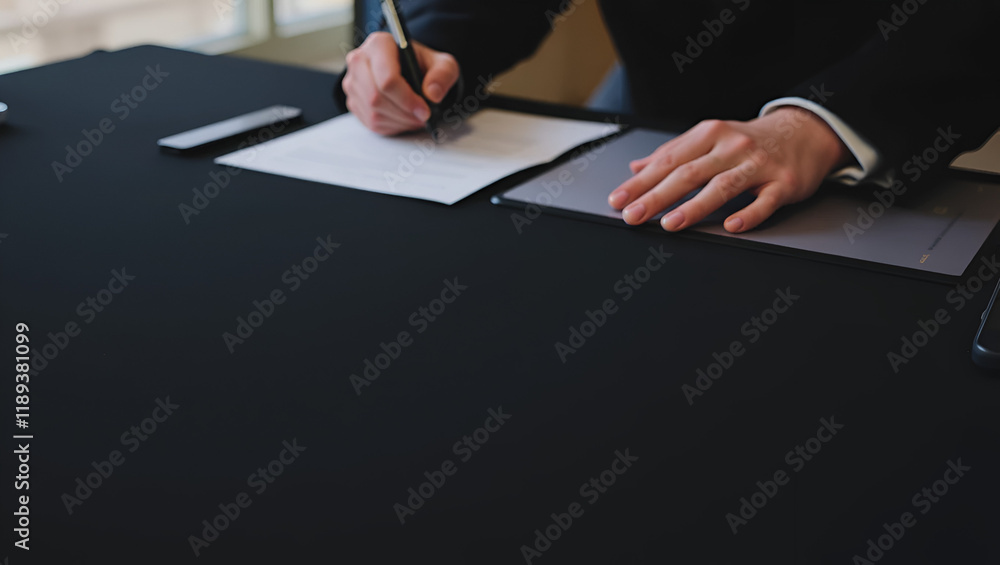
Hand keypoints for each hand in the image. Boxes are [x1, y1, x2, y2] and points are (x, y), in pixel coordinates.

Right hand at [343, 32, 459, 135]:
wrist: (409, 70)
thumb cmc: (422, 64)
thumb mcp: (443, 63)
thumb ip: (443, 75)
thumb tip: (432, 94)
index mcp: (379, 44)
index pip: (387, 78)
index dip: (407, 99)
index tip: (425, 110)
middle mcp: (359, 60)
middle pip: (376, 98)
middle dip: (403, 113)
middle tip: (422, 117)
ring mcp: (352, 81)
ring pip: (373, 112)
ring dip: (399, 121)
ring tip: (415, 117)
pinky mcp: (353, 100)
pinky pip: (370, 122)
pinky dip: (391, 125)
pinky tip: (403, 117)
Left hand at [608, 108, 851, 232]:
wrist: (805, 132)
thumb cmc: (750, 141)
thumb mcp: (709, 139)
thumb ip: (673, 154)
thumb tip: (637, 169)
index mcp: (710, 134)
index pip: (668, 161)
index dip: (641, 182)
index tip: (618, 199)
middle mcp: (732, 147)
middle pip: (689, 173)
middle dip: (657, 196)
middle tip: (633, 215)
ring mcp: (759, 165)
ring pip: (723, 186)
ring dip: (695, 206)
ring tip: (671, 223)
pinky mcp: (783, 183)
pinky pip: (764, 201)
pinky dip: (748, 214)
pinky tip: (731, 226)